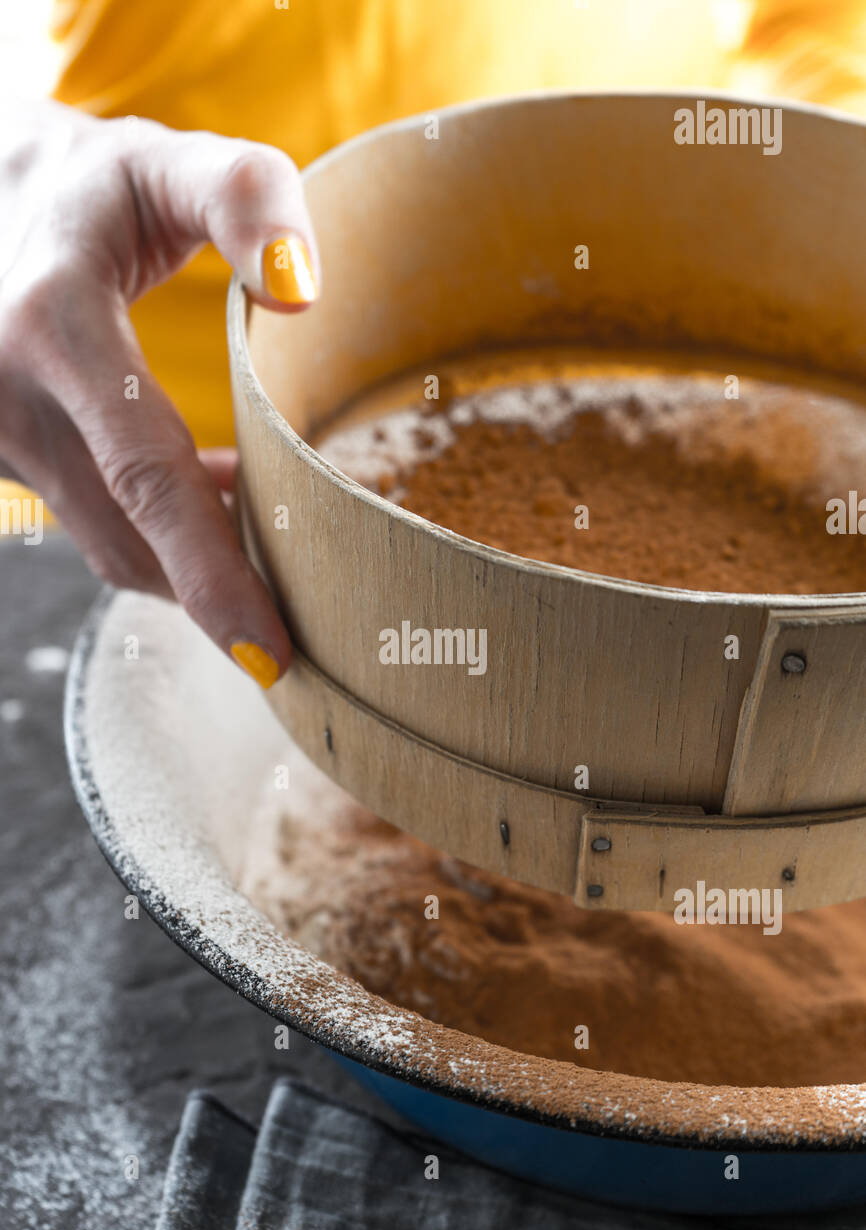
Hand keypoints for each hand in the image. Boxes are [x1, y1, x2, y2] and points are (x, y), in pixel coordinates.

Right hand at [0, 101, 320, 687]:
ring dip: (192, 567)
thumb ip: (243, 197)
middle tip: (303, 632)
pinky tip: (221, 511)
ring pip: (110, 547)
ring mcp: (0, 439)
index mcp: (54, 327)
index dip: (210, 570)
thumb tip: (301, 289)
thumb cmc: (95, 187)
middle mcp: (9, 400)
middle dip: (214, 594)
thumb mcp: (166, 163)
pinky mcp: (12, 460)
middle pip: (129, 539)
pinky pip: (97, 526)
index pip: (146, 475)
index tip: (267, 650)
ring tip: (278, 559)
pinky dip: (162, 539)